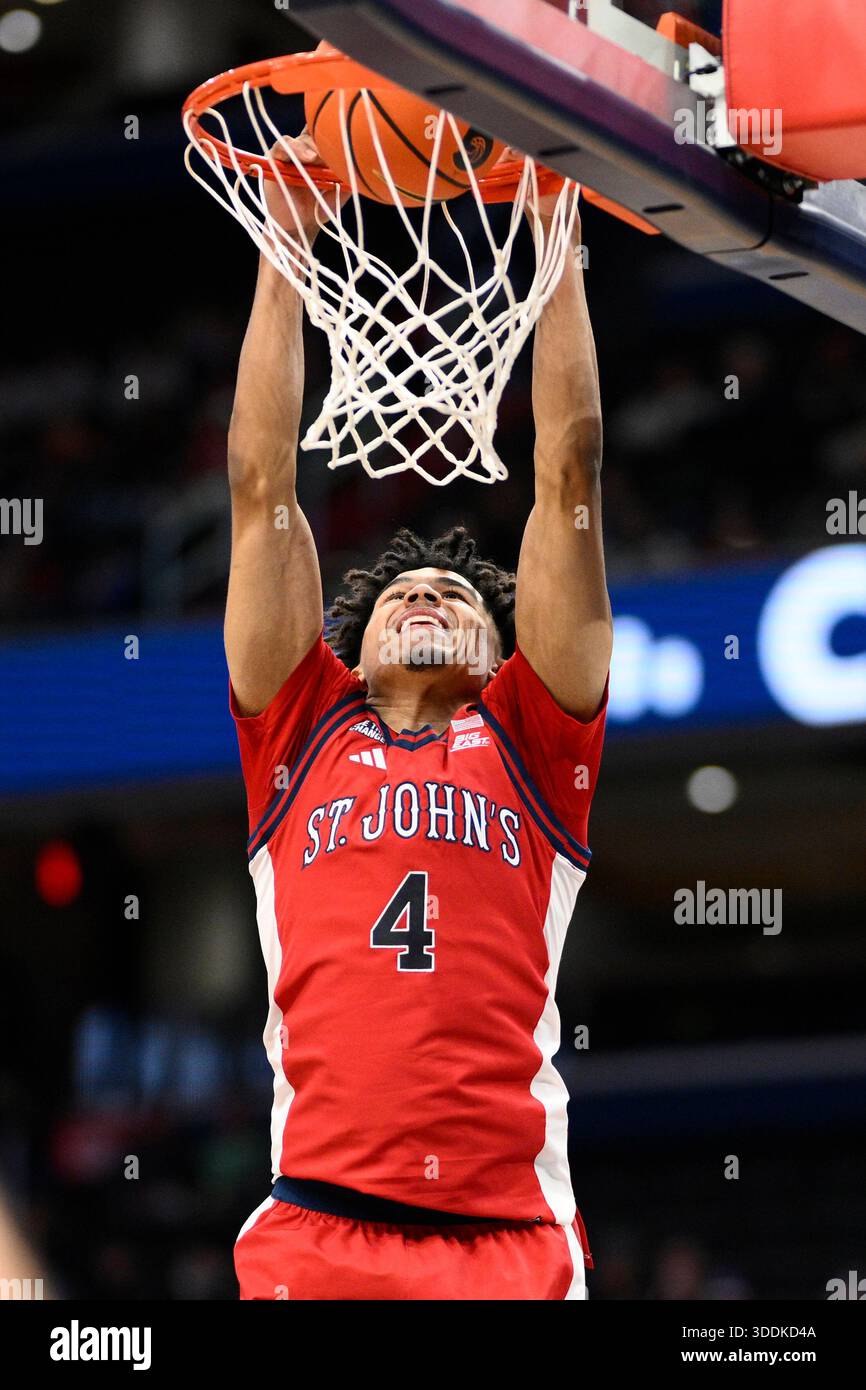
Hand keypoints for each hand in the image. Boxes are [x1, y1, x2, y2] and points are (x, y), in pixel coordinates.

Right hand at [263, 129, 344, 243]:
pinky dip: (294, 150)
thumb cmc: (319, 209)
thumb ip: (348, 177)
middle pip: (312, 134)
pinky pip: (281, 147)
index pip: (323, 134)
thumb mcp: (339, 192)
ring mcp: (289, 156)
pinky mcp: (275, 162)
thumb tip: (360, 163)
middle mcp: (304, 151)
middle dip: (322, 143)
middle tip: (330, 157)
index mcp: (319, 155)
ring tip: (316, 159)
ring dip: (309, 147)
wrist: (300, 227)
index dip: (331, 132)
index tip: (343, 140)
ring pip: (299, 139)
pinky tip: (307, 159)